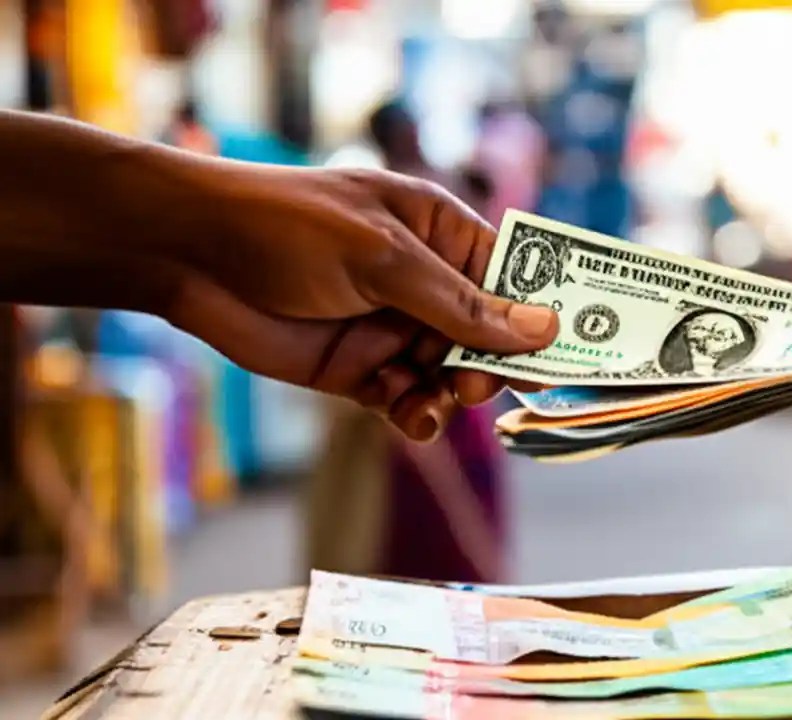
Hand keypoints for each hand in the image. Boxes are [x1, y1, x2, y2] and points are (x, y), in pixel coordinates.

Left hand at [161, 164, 556, 440]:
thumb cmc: (286, 228)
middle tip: (474, 383)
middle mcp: (424, 282)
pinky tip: (412, 419)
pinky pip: (409, 401)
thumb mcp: (382, 259)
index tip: (563, 355)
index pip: (511, 278)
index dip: (538, 316)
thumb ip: (460, 303)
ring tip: (437, 402)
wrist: (187, 256)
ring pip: (452, 375)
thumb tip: (542, 329)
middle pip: (489, 336)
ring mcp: (394, 327)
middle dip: (490, 363)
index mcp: (440, 232)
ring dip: (452, 394)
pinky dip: (417, 415)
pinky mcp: (360, 370)